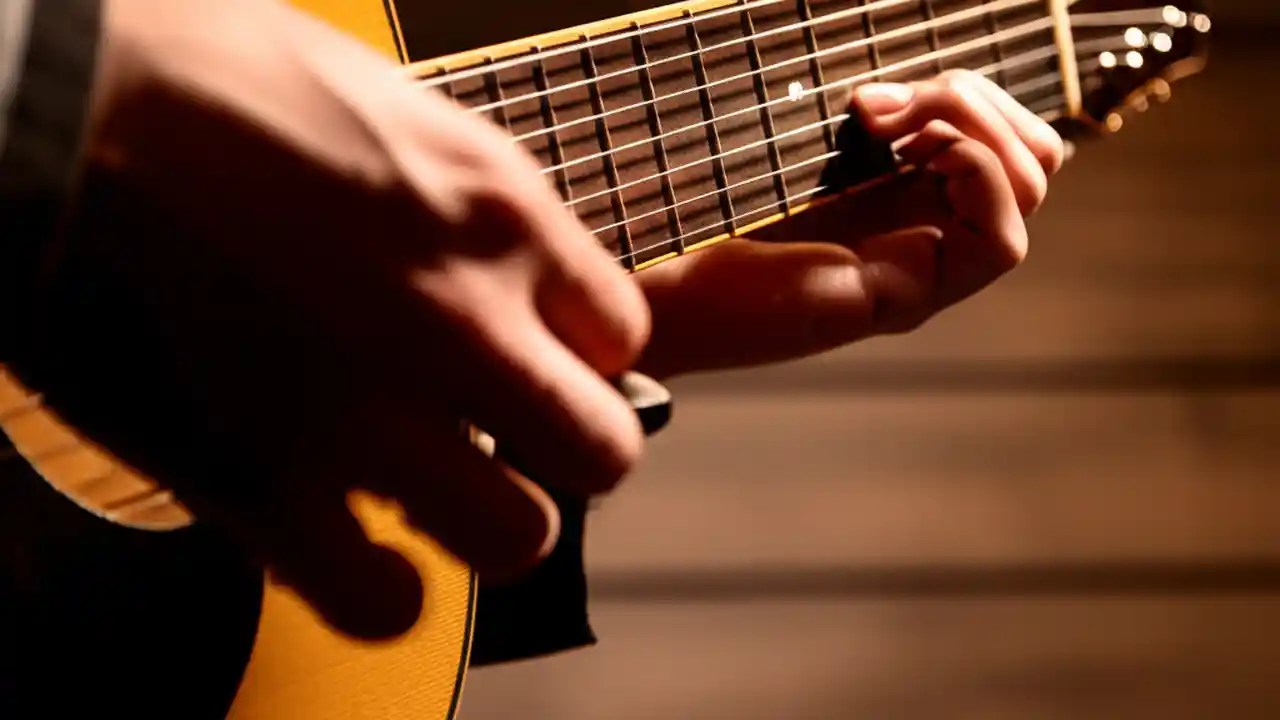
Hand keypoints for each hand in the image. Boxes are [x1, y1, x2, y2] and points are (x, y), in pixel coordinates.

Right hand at [10, 0, 647, 636]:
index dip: (577, 357)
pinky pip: (380, 600)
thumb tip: (503, 262)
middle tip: (503, 436)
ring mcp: (367, 410)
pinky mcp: (263, 481)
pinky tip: (353, 551)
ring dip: (484, 523)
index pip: (620, 336)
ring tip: (432, 492)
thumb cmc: (207, 80)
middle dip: (560, 452)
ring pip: (517, 536)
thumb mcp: (391, 108)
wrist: (55, 106)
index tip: (535, 357)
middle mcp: (457, 317)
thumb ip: (469, 204)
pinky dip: (378, 591)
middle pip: (600, 450)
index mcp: (497, 212)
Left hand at [636, 70, 1063, 377]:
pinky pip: (1003, 239)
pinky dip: (972, 169)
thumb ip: (852, 119)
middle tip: (877, 104)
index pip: (1005, 143)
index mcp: (898, 200)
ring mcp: (917, 273)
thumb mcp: (789, 138)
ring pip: (1030, 185)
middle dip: (977, 100)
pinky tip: (900, 152)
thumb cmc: (695, 208)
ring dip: (971, 123)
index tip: (870, 95)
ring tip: (879, 121)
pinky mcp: (902, 299)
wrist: (643, 279)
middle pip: (1035, 157)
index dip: (968, 98)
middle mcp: (919, 237)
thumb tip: (886, 88)